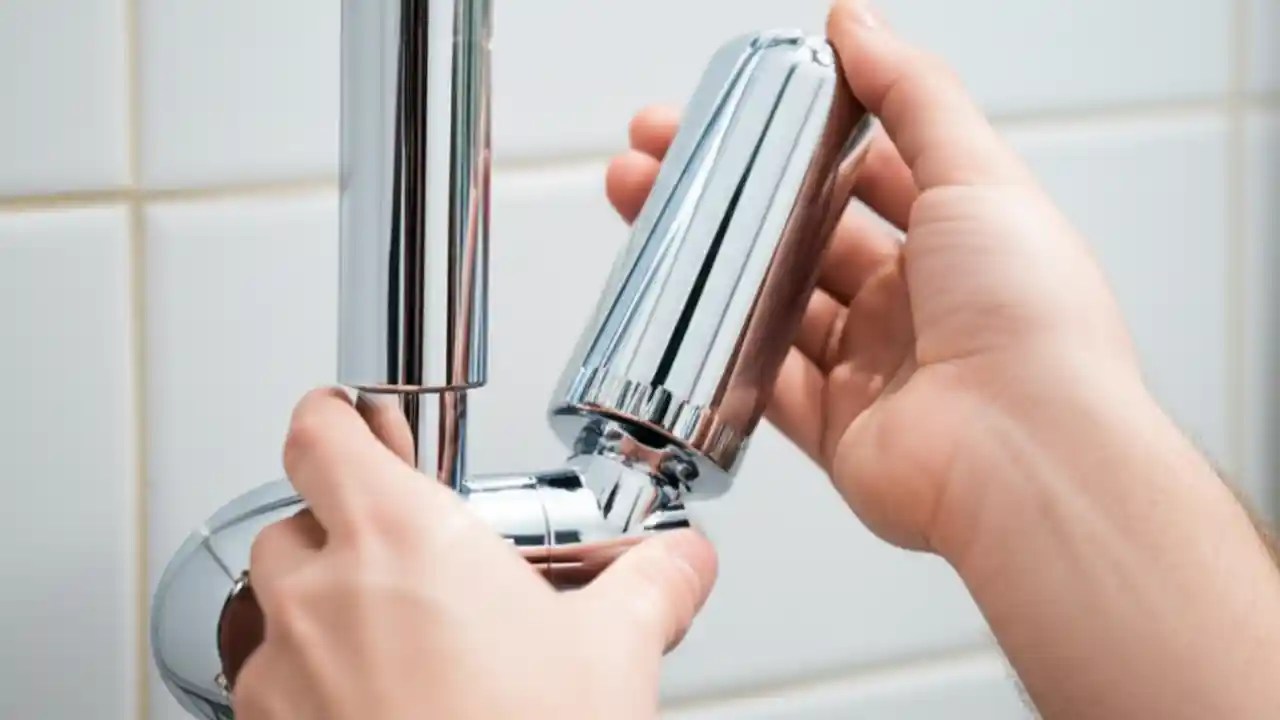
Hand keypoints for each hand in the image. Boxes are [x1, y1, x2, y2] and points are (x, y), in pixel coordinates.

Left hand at [233, 388, 716, 719]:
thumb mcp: (615, 652)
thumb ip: (651, 584)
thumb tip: (683, 560)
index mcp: (400, 536)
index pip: (319, 434)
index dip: (332, 415)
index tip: (351, 421)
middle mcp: (322, 594)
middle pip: (294, 520)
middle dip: (339, 529)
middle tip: (404, 562)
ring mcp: (284, 672)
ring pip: (278, 608)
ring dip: (324, 610)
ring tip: (399, 645)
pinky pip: (272, 684)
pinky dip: (311, 680)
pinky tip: (380, 705)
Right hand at [607, 0, 1140, 560]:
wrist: (1026, 458)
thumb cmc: (1029, 321)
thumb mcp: (976, 174)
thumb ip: (914, 94)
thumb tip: (857, 22)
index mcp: (957, 240)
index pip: (866, 172)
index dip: (801, 138)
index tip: (742, 110)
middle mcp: (915, 303)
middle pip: (803, 235)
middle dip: (734, 196)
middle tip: (664, 157)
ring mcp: (872, 369)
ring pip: (771, 304)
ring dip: (711, 264)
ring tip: (643, 210)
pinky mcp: (836, 430)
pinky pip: (762, 385)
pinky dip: (719, 352)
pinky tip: (675, 309)